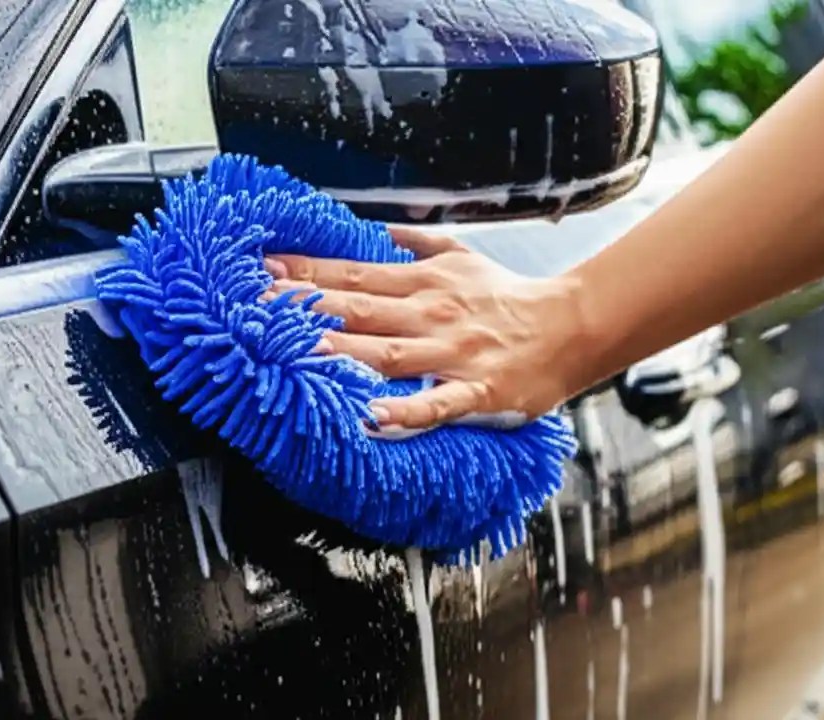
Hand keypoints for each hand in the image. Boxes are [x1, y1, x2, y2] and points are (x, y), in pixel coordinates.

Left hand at [263, 227, 591, 429]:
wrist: (571, 327)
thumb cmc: (510, 297)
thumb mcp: (462, 255)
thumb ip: (416, 242)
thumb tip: (376, 230)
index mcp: (424, 283)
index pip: (352, 274)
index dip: (305, 273)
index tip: (259, 269)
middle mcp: (431, 315)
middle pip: (358, 309)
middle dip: (304, 307)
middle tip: (253, 304)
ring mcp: (452, 355)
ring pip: (387, 354)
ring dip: (339, 351)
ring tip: (293, 352)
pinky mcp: (476, 392)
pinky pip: (437, 405)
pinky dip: (405, 413)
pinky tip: (372, 418)